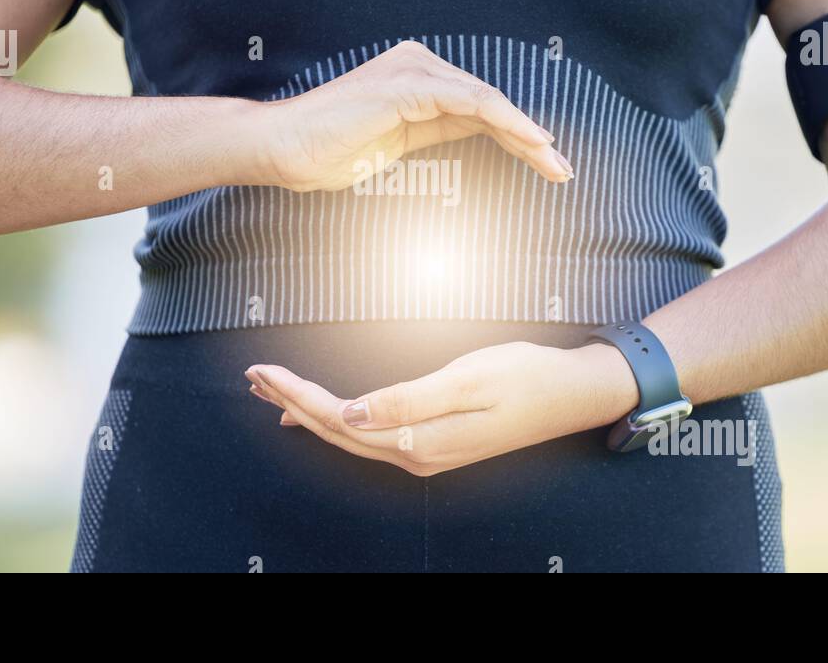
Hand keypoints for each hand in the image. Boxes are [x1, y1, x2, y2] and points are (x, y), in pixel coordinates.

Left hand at [243, 341, 637, 475]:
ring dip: (309, 412)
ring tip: (271, 391)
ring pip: (350, 435)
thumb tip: (351, 414)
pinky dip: (338, 419)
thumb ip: (406, 400)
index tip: (264, 371)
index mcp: (419, 442)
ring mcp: (425, 453)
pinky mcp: (434, 442)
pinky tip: (322, 412)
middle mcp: (416, 455)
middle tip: (254, 376)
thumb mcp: (467, 379)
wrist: (573, 394)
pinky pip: (370, 435)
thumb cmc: (527, 377)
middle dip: (291, 403)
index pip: (340, 419)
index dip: (298, 396)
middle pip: (337, 432)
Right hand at [253, 40, 571, 191]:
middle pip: (491, 103)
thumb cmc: (332, 152)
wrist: (284, 151)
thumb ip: (441, 130)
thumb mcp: (402, 143)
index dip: (519, 137)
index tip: (550, 167)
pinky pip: (466, 101)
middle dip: (531, 139)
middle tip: (564, 171)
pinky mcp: (405, 86)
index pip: (481, 108)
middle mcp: (419, 64)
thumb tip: (487, 133)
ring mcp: (412, 71)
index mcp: (419, 78)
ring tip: (554, 163)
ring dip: (526, 134)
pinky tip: (528, 140)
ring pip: (486, 101)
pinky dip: (502, 119)